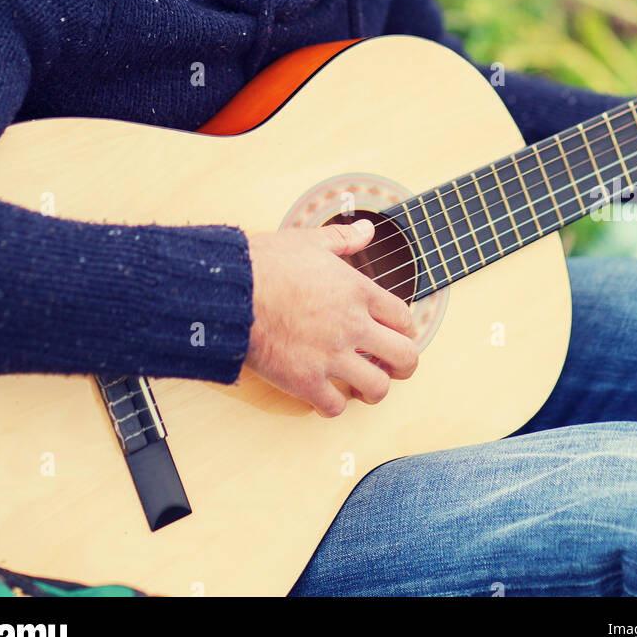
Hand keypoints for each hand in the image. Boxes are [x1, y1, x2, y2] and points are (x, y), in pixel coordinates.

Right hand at [245, 219, 418, 416]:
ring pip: (377, 388)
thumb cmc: (266, 264)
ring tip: (361, 385)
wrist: (230, 292)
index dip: (405, 330)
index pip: (403, 318)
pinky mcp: (305, 380)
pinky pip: (335, 407)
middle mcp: (352, 326)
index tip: (396, 334)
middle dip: (404, 366)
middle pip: (405, 357)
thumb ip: (343, 239)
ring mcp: (330, 356)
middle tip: (392, 368)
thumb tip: (367, 229)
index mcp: (357, 292)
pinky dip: (333, 405)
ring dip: (373, 390)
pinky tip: (326, 395)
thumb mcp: (310, 241)